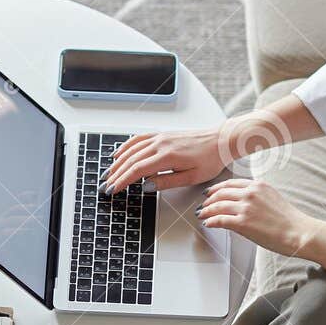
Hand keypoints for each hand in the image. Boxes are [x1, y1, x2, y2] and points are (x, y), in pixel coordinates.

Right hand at [100, 129, 223, 193]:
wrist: (220, 141)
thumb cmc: (210, 159)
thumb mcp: (191, 178)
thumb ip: (166, 182)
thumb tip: (145, 186)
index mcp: (167, 156)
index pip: (137, 170)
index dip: (122, 181)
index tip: (113, 189)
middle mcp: (160, 144)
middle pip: (130, 160)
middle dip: (116, 174)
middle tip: (106, 185)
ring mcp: (160, 137)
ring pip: (131, 150)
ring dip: (117, 162)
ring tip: (109, 173)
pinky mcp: (162, 135)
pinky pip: (138, 139)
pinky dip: (126, 147)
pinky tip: (119, 154)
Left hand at [198, 179, 317, 255]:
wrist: (299, 232)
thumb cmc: (290, 220)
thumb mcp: (273, 198)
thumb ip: (257, 197)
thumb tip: (243, 203)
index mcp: (258, 185)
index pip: (231, 183)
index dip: (217, 188)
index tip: (211, 192)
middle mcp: (251, 193)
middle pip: (221, 193)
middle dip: (209, 200)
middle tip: (203, 205)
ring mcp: (246, 207)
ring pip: (218, 206)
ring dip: (207, 210)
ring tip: (202, 214)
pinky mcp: (243, 223)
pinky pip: (220, 220)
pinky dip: (211, 221)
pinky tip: (208, 224)